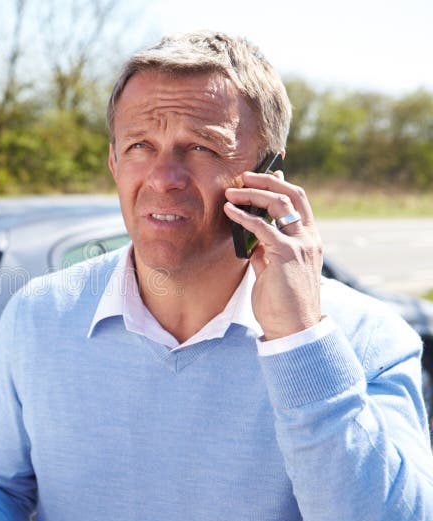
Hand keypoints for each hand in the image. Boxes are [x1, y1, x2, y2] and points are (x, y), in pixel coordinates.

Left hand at [223, 170, 322, 339]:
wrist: (293, 327)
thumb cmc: (281, 302)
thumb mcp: (273, 270)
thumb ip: (267, 252)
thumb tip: (252, 238)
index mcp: (310, 240)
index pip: (299, 202)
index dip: (281, 185)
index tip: (262, 176)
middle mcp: (310, 238)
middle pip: (293, 195)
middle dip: (268, 181)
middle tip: (245, 176)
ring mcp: (301, 244)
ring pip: (279, 205)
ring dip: (253, 194)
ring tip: (231, 191)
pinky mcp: (287, 254)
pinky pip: (263, 227)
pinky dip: (244, 216)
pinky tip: (229, 212)